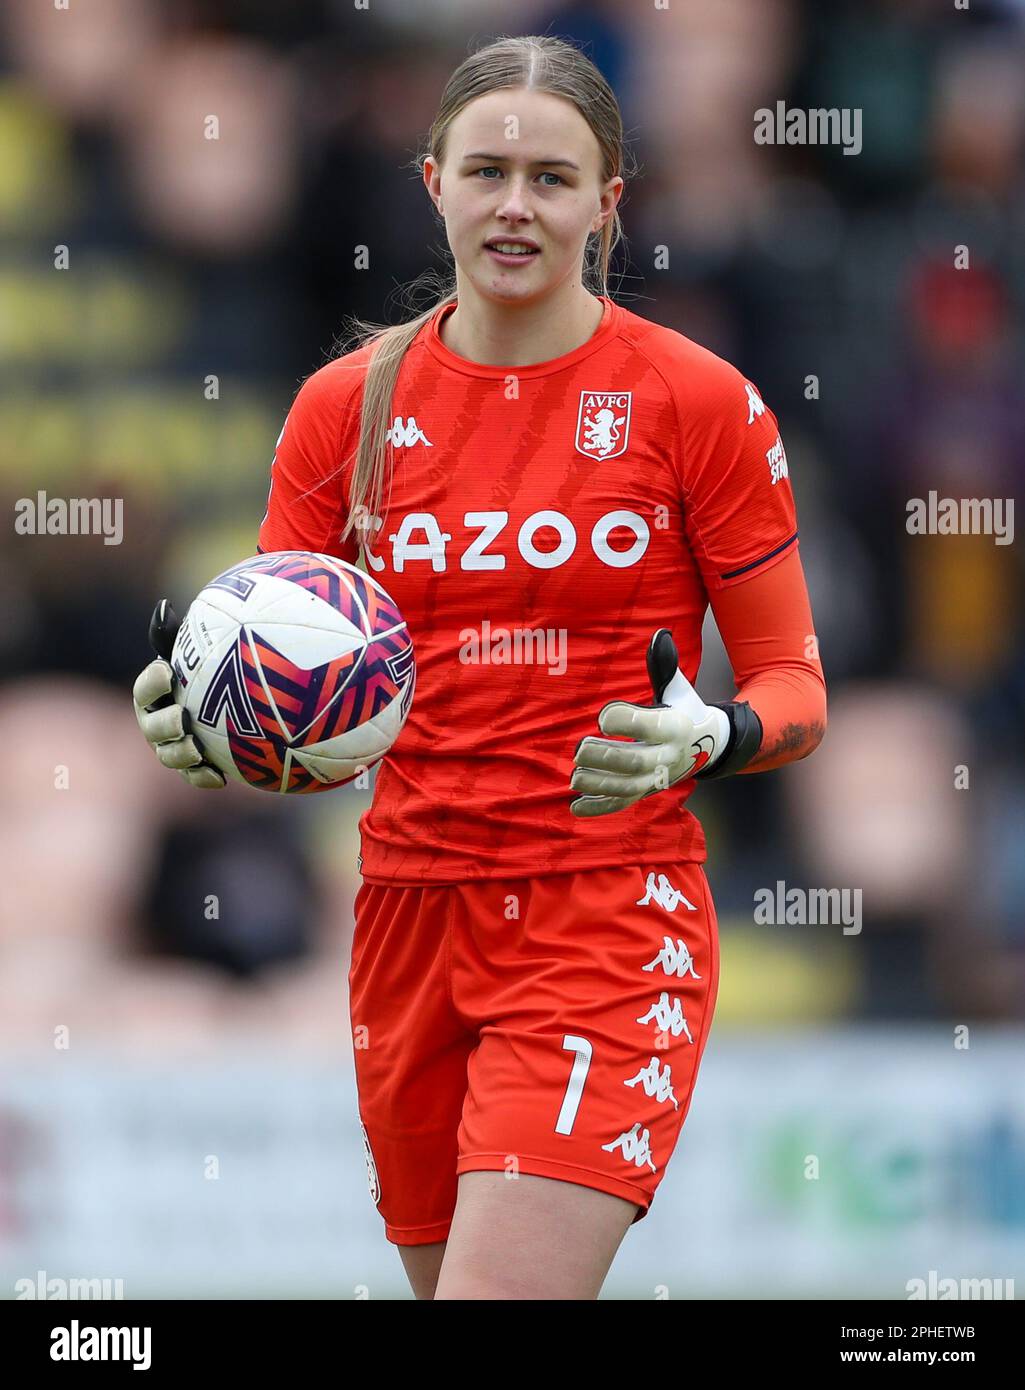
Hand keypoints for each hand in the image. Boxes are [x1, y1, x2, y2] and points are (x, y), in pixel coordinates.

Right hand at [133, 599, 225, 788]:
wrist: (244, 706)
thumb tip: (164, 606)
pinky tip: (221, 777)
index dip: (151, 682)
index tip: (167, 670)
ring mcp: (175, 748)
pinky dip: (203, 778)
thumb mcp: (201, 649)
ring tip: (197, 749)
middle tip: (182, 717)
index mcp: (156, 695)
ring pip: (169, 756)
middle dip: (163, 724)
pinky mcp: (197, 768)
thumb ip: (180, 633)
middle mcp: (159, 723)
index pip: (144, 689)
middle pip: (152, 727)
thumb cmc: (216, 669)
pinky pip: (195, 778)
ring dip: (179, 754)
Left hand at [569, 629, 731, 817]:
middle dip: (607, 758)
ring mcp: (658, 779)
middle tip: (580, 750)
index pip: (651, 727)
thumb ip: (665, 665)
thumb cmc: (683, 711)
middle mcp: (668, 756)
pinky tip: (575, 807)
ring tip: (575, 777)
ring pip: (627, 787)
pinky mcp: (647, 792)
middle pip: (636, 762)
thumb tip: (660, 634)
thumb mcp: (678, 688)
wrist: (709, 746)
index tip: (602, 716)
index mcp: (675, 727)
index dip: (626, 722)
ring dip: (599, 784)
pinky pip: (622, 803)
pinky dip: (599, 807)